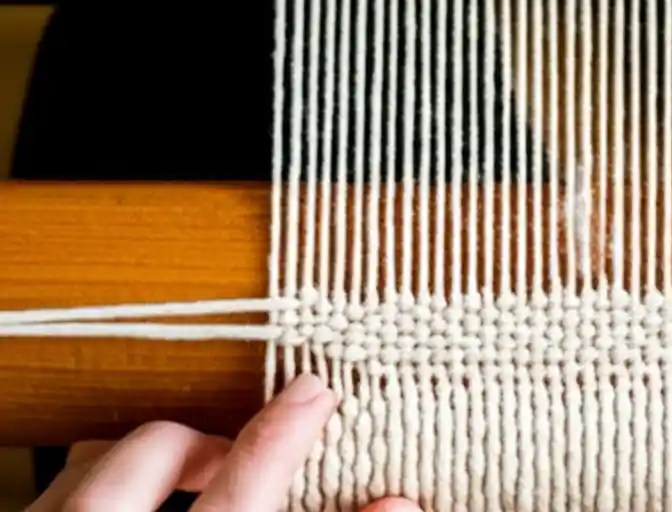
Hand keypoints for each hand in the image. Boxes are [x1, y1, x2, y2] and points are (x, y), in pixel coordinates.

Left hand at [29, 374, 419, 511]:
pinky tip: (123, 506)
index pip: (245, 476)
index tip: (317, 390)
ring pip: (95, 459)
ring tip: (181, 482)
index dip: (288, 425)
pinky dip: (94, 482)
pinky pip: (54, 490)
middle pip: (161, 447)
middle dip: (209, 441)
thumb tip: (397, 503)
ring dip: (148, 459)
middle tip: (238, 456)